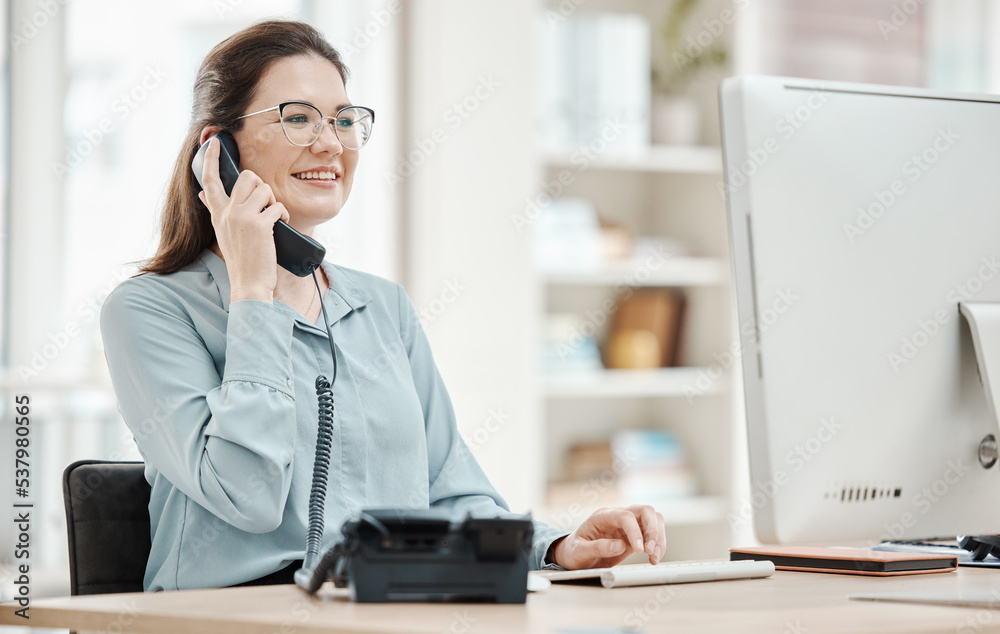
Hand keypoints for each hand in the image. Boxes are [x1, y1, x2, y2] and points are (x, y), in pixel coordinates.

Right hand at [199, 137, 289, 302]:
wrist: (248, 282)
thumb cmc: (241, 258)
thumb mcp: (222, 231)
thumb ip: (214, 210)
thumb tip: (202, 193)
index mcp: (217, 213)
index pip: (209, 179)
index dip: (210, 158)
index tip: (214, 141)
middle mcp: (227, 212)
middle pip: (247, 177)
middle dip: (261, 185)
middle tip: (266, 203)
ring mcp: (243, 217)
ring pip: (264, 189)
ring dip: (274, 200)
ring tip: (274, 216)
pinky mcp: (261, 225)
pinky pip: (278, 206)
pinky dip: (284, 214)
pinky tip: (283, 224)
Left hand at [552, 505, 664, 568]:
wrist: (574, 556)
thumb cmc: (574, 551)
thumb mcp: (579, 552)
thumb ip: (597, 547)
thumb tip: (618, 545)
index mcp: (602, 516)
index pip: (624, 516)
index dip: (634, 530)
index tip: (639, 550)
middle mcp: (617, 516)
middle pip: (645, 510)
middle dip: (653, 530)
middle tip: (650, 551)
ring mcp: (628, 524)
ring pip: (653, 519)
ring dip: (658, 538)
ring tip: (654, 557)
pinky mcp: (635, 535)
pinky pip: (653, 533)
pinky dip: (658, 544)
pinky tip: (654, 558)